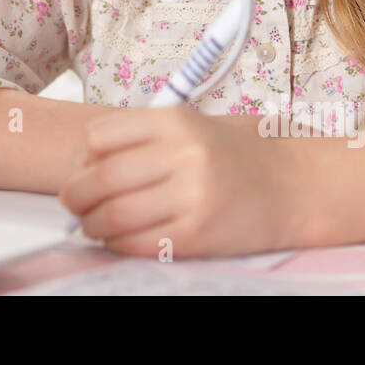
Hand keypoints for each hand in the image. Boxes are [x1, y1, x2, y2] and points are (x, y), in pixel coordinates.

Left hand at [58, 107, 308, 257]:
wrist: (291, 187)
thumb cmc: (231, 157)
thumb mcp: (189, 127)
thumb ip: (140, 139)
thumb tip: (81, 166)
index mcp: (176, 120)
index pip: (100, 136)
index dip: (81, 157)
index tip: (80, 169)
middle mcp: (184, 154)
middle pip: (101, 178)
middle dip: (76, 195)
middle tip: (73, 202)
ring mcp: (192, 196)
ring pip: (113, 214)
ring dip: (91, 223)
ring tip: (92, 223)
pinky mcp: (197, 235)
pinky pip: (138, 243)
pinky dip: (117, 243)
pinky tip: (119, 238)